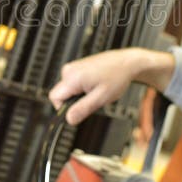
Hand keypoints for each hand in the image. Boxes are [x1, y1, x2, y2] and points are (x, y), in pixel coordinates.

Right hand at [48, 48, 173, 124]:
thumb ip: (83, 109)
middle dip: (75, 102)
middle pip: (61, 94)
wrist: (127, 62)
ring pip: (68, 90)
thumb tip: (69, 119)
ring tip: (97, 90)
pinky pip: (73, 84)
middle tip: (93, 99)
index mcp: (73, 77)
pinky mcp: (78, 67)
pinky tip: (96, 85)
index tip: (78, 111)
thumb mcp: (101, 98)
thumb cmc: (117, 76)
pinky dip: (83, 88)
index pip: (54, 98)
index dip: (64, 109)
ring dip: (80, 95)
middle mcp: (69, 70)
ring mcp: (73, 67)